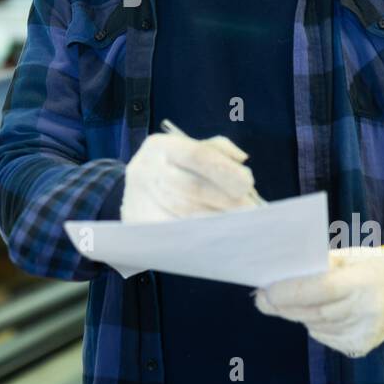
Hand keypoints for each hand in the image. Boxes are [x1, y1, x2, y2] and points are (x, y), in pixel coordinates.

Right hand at [121, 130, 261, 222]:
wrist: (132, 195)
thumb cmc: (172, 169)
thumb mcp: (189, 149)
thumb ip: (217, 150)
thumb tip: (241, 161)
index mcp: (162, 146)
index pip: (197, 155)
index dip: (225, 170)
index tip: (248, 183)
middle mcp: (148, 170)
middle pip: (193, 188)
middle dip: (227, 201)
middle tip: (251, 212)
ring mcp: (141, 199)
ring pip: (186, 214)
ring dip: (218, 221)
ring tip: (240, 225)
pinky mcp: (141, 224)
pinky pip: (175, 233)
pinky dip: (200, 236)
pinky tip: (218, 236)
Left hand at [254, 245, 383, 357]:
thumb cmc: (365, 266)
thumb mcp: (345, 257)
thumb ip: (315, 266)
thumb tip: (276, 278)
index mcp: (363, 281)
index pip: (323, 289)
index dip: (292, 291)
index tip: (266, 290)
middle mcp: (367, 310)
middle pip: (315, 312)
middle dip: (284, 306)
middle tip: (262, 298)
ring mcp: (366, 331)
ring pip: (316, 326)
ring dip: (295, 314)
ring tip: (283, 303)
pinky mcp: (362, 345)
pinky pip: (325, 336)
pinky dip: (312, 325)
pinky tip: (312, 314)